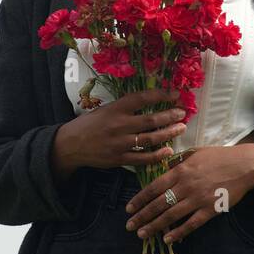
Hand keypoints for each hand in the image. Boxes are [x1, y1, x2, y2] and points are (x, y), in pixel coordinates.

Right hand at [52, 87, 187, 176]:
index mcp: (115, 108)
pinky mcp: (119, 159)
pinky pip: (143, 158)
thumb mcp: (106, 109)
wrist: (71, 145)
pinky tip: (168, 150)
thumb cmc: (90, 124)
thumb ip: (126, 107)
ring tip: (181, 128)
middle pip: (151, 120)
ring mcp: (120, 143)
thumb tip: (152, 101)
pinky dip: (157, 155)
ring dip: (168, 133)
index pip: (142, 98)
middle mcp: (119, 125)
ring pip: (150, 139)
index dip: (161, 95)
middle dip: (170, 116)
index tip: (175, 94)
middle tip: (183, 113)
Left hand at [124, 143, 253, 243]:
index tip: (129, 209)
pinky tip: (168, 239)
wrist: (244, 165)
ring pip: (172, 215)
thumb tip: (162, 169)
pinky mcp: (210, 210)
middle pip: (159, 203)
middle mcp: (186, 186)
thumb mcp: (194, 153)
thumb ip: (177, 162)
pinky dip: (179, 232)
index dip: (140, 199)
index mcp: (181, 170)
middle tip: (130, 226)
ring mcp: (198, 199)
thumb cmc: (219, 157)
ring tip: (142, 234)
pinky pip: (191, 224)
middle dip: (142, 216)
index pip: (154, 187)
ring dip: (155, 226)